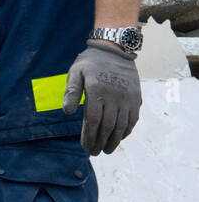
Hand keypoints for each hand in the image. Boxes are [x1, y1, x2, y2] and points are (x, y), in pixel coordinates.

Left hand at [63, 41, 141, 155]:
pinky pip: (133, 119)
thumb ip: (71, 91)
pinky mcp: (136, 98)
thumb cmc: (91, 62)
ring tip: (107, 150)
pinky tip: (120, 137)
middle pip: (108, 127)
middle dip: (101, 142)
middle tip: (95, 152)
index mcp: (96, 90)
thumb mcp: (76, 71)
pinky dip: (126, 131)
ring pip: (121, 126)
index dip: (90, 136)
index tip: (85, 147)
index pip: (94, 121)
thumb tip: (67, 112)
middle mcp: (114, 96)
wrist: (115, 49)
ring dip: (114, 141)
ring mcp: (127, 98)